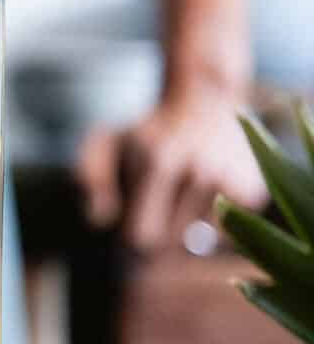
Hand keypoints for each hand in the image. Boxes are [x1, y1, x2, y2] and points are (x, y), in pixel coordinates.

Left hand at [78, 85, 267, 250]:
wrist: (204, 100)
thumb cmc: (147, 130)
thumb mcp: (106, 141)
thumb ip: (89, 175)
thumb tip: (99, 219)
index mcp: (158, 160)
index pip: (141, 236)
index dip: (133, 232)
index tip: (133, 215)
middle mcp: (200, 171)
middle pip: (171, 243)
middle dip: (159, 231)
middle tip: (159, 202)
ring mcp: (230, 181)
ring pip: (200, 243)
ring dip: (187, 229)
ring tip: (182, 194)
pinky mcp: (253, 192)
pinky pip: (225, 237)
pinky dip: (212, 227)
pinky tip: (204, 198)